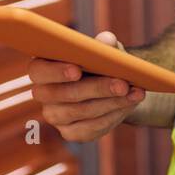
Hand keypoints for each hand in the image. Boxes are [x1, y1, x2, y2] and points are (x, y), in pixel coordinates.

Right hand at [26, 30, 145, 142]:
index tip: (78, 71)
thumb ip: (103, 43)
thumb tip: (107, 42)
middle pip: (66, 94)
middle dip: (97, 88)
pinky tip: (129, 104)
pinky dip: (114, 115)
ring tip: (135, 92)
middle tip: (122, 84)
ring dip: (112, 102)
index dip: (56, 72)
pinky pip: (91, 128)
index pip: (39, 71)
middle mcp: (43, 93)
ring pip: (83, 111)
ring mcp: (55, 116)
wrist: (112, 86)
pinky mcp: (70, 133)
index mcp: (42, 67)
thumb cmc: (101, 62)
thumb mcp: (103, 48)